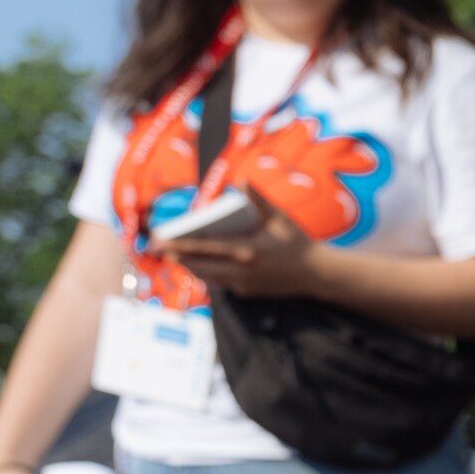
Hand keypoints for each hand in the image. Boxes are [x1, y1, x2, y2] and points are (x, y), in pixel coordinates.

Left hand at [154, 186, 319, 298]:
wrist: (317, 274)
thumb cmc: (298, 243)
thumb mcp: (280, 218)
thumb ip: (259, 200)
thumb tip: (242, 181)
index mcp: (246, 250)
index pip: (204, 248)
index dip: (179, 245)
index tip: (160, 240)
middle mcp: (241, 271)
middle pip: (199, 266)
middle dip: (176, 256)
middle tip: (157, 248)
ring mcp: (243, 284)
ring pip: (206, 277)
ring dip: (189, 266)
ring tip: (173, 255)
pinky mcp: (247, 293)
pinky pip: (219, 283)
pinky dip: (205, 274)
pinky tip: (198, 266)